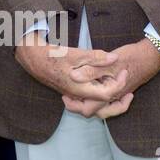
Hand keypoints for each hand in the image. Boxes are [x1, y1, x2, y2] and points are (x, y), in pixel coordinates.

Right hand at [15, 32, 129, 103]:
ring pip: (97, 104)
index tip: (123, 70)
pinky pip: (90, 98)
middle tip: (124, 80)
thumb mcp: (76, 54)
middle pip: (104, 106)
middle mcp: (79, 96)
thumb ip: (96, 57)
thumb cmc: (53, 56)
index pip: (107, 94)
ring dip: (109, 96)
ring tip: (117, 82)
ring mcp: (75, 95)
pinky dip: (100, 92)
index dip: (119, 84)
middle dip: (118, 96)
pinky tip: (104, 80)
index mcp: (80, 89)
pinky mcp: (73, 92)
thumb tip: (114, 58)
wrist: (35, 60)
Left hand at [61, 39, 159, 118]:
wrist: (151, 55)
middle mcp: (115, 98)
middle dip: (80, 107)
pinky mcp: (121, 91)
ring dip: (89, 104)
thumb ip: (92, 70)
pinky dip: (98, 100)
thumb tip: (74, 76)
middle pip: (94, 112)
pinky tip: (92, 91)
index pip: (89, 108)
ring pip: (102, 108)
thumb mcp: (110, 62)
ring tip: (77, 96)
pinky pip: (108, 102)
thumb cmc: (131, 57)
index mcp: (110, 94)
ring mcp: (119, 96)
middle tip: (68, 98)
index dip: (74, 104)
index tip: (65, 95)